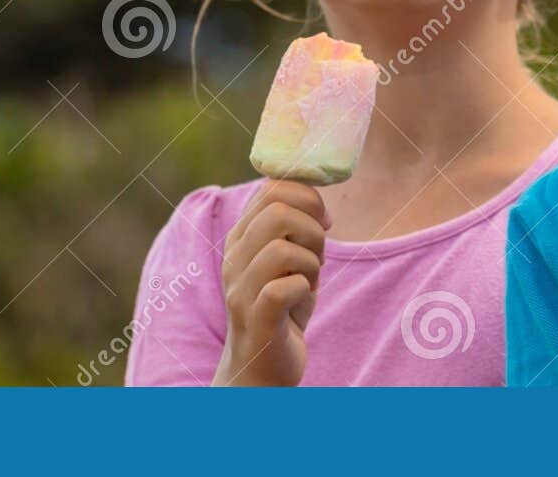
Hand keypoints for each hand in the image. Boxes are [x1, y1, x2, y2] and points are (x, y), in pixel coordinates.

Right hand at [211, 179, 328, 385]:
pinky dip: (304, 289)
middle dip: (313, 228)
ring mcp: (241, 291)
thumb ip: (292, 227)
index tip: (323, 221)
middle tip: (319, 253)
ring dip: (311, 262)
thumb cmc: (282, 309)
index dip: (308, 197)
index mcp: (240, 238)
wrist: (261, 370)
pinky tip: (303, 299)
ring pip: (282, 249)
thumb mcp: (287, 260)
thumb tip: (314, 193)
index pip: (271, 188)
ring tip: (310, 280)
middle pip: (277, 213)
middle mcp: (234, 259)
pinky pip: (283, 289)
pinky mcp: (256, 320)